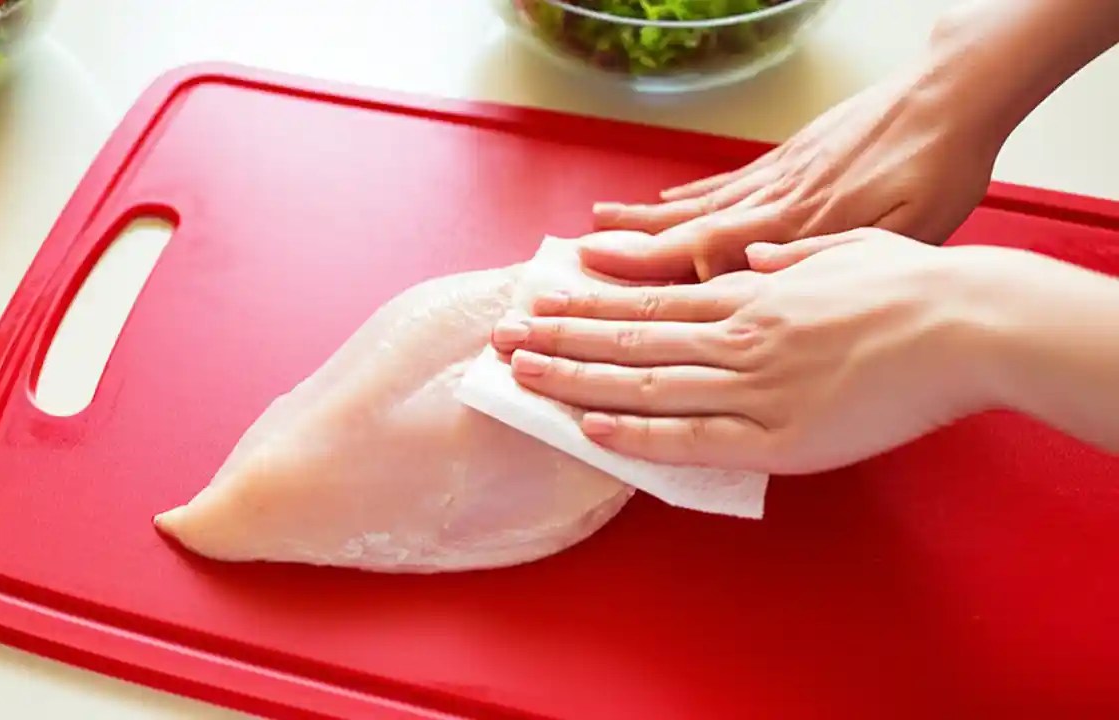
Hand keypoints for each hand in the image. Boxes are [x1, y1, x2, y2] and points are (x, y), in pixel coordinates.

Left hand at [490, 230, 991, 473]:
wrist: (965, 326)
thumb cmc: (911, 287)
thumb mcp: (840, 252)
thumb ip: (787, 259)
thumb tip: (750, 258)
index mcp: (751, 297)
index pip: (651, 303)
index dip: (591, 305)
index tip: (544, 302)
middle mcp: (737, 338)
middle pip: (631, 338)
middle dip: (561, 339)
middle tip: (503, 338)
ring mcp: (753, 388)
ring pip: (646, 383)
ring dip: (577, 379)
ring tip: (523, 374)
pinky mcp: (778, 436)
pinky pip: (692, 438)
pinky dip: (638, 435)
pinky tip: (589, 428)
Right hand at [587, 70, 1000, 281]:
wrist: (951, 98)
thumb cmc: (939, 171)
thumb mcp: (906, 234)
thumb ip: (832, 262)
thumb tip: (764, 280)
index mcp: (797, 226)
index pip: (706, 253)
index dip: (650, 271)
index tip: (602, 284)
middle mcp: (772, 201)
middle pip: (684, 230)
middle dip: (625, 252)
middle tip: (574, 264)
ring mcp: (774, 177)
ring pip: (695, 205)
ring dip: (642, 222)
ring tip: (596, 230)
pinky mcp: (786, 158)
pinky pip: (723, 182)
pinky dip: (686, 195)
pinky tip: (663, 200)